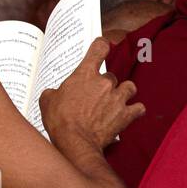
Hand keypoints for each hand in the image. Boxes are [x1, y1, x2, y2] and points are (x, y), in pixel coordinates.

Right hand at [39, 37, 143, 156]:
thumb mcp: (47, 101)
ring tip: (116, 100)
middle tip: (96, 96)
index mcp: (85, 74)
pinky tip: (129, 113)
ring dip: (123, 93)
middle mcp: (105, 82)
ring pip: (129, 87)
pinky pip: (138, 108)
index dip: (101, 46)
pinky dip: (135, 110)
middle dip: (105, 85)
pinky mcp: (126, 115)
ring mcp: (118, 98)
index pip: (99, 49)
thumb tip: (53, 94)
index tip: (102, 46)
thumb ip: (53, 92)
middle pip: (111, 75)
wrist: (75, 142)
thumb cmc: (60, 121)